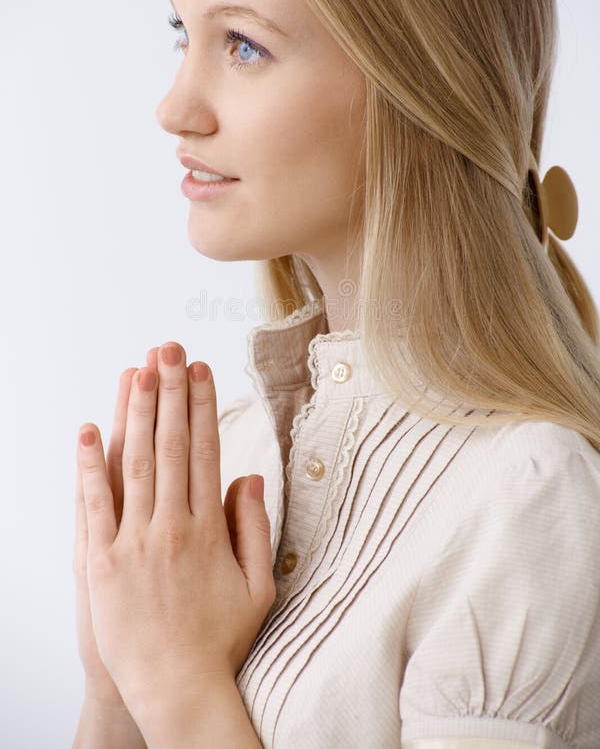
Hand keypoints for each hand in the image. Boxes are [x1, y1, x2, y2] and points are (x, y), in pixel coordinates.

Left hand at [76, 342, 275, 719]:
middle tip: (167, 350)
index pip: (205, 451)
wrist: (176, 687)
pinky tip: (89, 429)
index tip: (199, 371)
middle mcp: (170, 526)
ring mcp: (132, 542)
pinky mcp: (100, 561)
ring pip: (134, 463)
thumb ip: (253, 528)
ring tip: (138, 371)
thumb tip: (249, 478)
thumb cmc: (219, 639)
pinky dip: (89, 465)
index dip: (202, 406)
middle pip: (170, 446)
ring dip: (136, 413)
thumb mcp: (257, 587)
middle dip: (169, 392)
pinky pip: (93, 504)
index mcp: (208, 528)